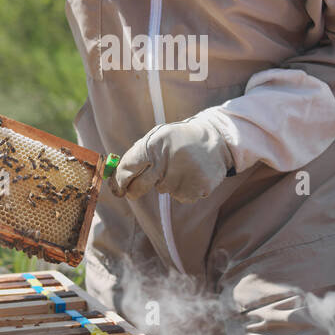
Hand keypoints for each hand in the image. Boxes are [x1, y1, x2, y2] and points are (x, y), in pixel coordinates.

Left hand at [110, 118, 236, 201]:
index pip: (127, 168)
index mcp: (153, 144)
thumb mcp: (160, 137)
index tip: (118, 188)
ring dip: (167, 184)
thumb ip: (140, 153)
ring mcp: (183, 175)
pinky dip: (183, 189)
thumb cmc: (181, 139)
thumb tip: (117, 175)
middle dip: (133, 190)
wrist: (218, 140)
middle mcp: (166, 160)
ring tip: (181, 168)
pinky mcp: (197, 187)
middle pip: (139, 186)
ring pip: (162, 190)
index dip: (119, 182)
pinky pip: (181, 196)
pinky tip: (191, 175)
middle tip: (133, 190)